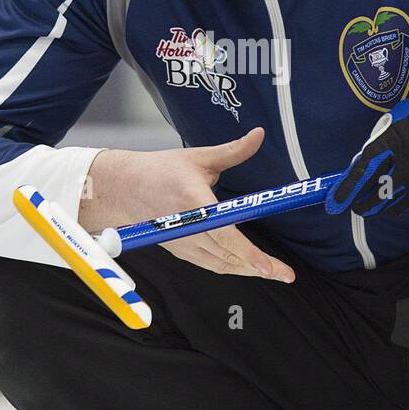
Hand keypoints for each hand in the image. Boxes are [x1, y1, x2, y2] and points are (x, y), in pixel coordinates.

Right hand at [79, 128, 294, 281]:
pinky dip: (231, 268)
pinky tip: (247, 268)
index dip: (250, 254)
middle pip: (228, 257)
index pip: (226, 236)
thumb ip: (233, 151)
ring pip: (221, 265)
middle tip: (285, 274)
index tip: (269, 266)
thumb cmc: (158, 171)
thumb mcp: (198, 157)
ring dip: (248, 271)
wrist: (122, 189)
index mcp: (194, 203)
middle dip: (260, 268)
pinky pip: (210, 265)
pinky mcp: (180, 250)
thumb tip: (258, 135)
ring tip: (273, 272)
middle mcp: (187, 229)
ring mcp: (182, 244)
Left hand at [325, 82, 408, 217]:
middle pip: (374, 195)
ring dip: (381, 208)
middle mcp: (404, 168)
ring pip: (393, 206)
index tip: (334, 203)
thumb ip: (385, 135)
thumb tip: (370, 154)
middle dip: (361, 204)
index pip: (361, 172)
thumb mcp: (406, 114)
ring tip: (375, 208)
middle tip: (355, 207)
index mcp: (393, 143)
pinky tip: (405, 202)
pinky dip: (407, 206)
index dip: (346, 190)